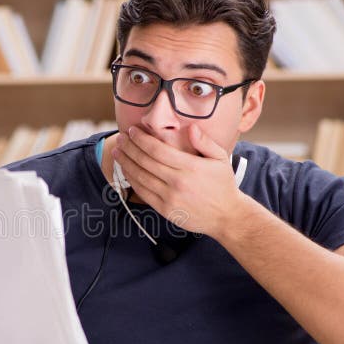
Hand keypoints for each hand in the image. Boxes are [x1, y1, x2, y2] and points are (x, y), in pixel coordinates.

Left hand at [112, 124, 242, 236]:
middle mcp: (177, 182)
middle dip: (129, 148)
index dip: (141, 139)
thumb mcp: (220, 159)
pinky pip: (143, 193)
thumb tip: (190, 127)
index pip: (157, 150)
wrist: (226, 216)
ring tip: (118, 152)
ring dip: (126, 163)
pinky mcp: (165, 210)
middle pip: (145, 161)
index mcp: (190, 167)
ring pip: (140, 177)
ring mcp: (169, 198)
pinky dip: (132, 180)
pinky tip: (126, 171)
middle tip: (121, 138)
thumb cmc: (223, 184)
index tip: (132, 130)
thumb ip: (205, 141)